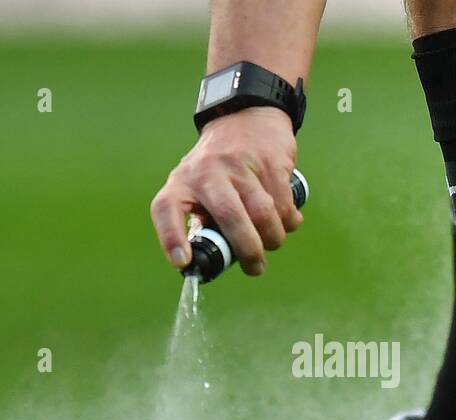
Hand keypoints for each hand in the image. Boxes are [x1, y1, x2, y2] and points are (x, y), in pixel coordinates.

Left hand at [150, 107, 302, 276]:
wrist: (246, 115)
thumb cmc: (218, 166)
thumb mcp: (197, 185)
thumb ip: (202, 218)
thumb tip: (214, 260)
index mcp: (182, 182)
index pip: (167, 209)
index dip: (171, 238)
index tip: (184, 262)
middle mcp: (207, 172)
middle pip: (230, 217)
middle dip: (247, 250)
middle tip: (255, 267)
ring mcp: (240, 164)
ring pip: (263, 214)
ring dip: (273, 238)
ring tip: (273, 242)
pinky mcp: (270, 161)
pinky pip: (284, 203)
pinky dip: (289, 221)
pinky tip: (287, 221)